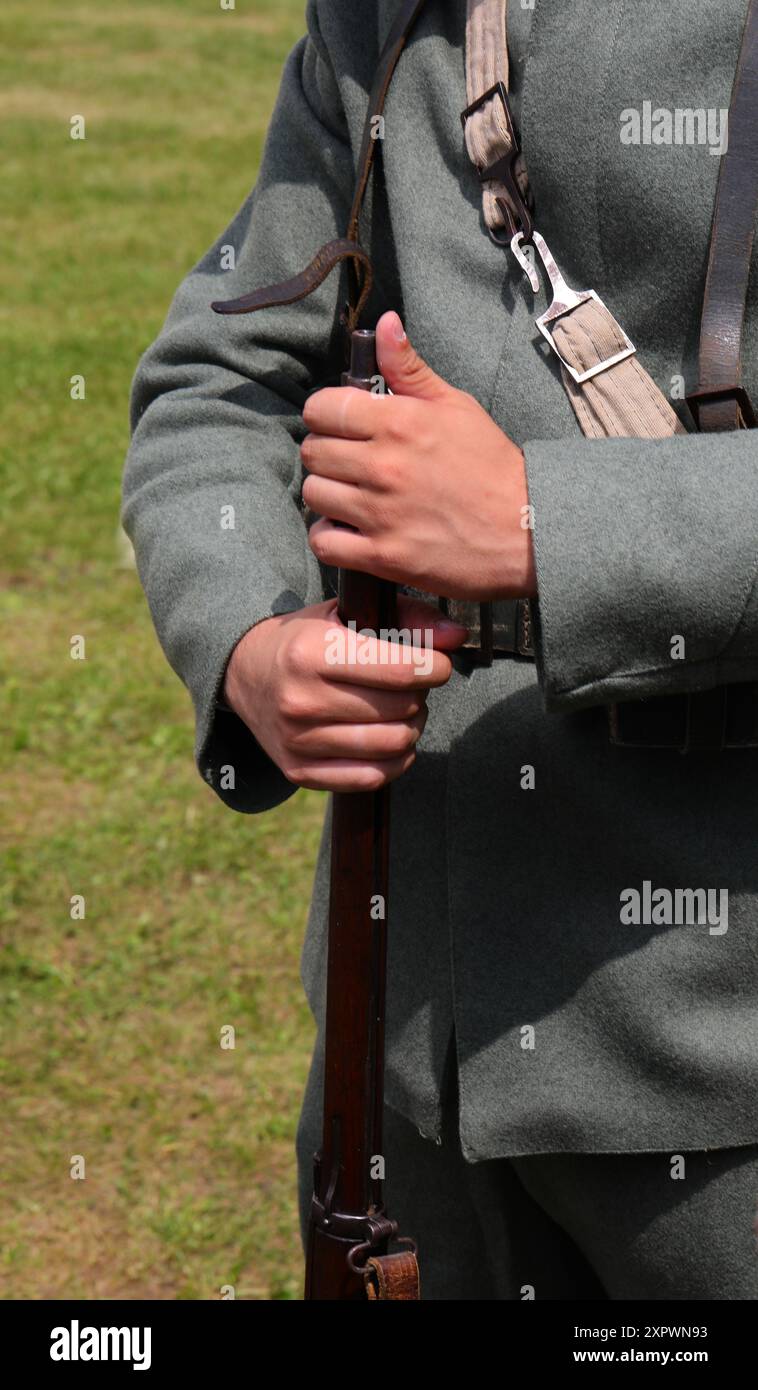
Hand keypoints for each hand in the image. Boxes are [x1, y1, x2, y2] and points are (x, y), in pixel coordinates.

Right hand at [223, 596, 468, 792]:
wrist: (245, 673)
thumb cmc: (308, 638)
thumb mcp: (347, 613)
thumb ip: (406, 618)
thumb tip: (457, 636)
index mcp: (312, 652)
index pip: (400, 669)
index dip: (435, 667)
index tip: (437, 664)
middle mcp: (301, 700)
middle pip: (401, 708)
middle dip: (421, 695)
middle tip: (414, 686)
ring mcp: (297, 741)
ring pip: (391, 744)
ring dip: (412, 727)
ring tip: (404, 711)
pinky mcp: (298, 771)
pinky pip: (371, 777)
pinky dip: (395, 761)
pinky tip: (392, 740)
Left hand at [301, 311, 535, 601]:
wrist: (527, 530)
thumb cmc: (492, 467)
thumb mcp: (456, 406)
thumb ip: (410, 368)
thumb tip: (383, 324)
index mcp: (399, 422)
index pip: (322, 408)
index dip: (325, 414)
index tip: (341, 425)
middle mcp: (384, 465)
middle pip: (313, 452)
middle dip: (327, 453)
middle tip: (350, 463)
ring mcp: (381, 513)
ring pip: (313, 495)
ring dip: (327, 495)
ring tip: (351, 496)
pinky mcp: (383, 556)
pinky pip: (324, 542)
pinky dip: (329, 537)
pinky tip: (350, 529)